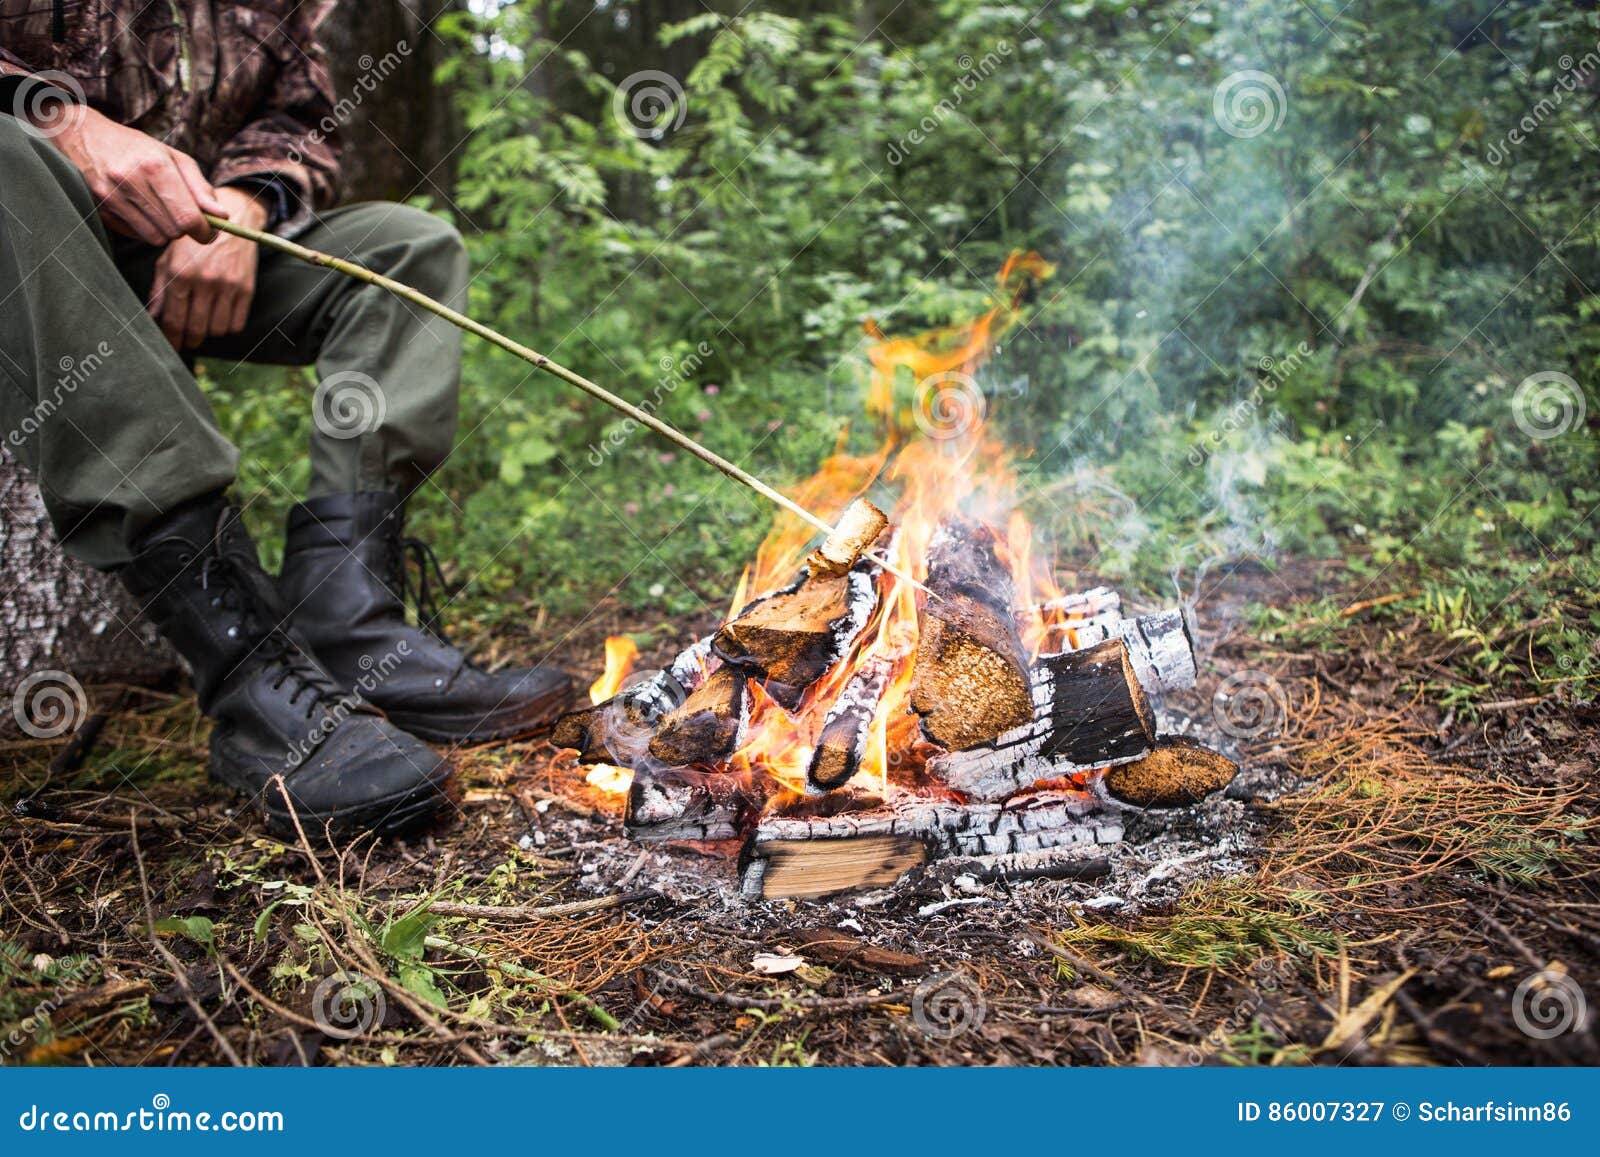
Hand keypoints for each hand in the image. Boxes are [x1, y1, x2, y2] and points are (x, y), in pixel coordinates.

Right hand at [45, 103, 226, 245]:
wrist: (80, 134)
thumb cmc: (136, 147)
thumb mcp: (173, 157)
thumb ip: (200, 188)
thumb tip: (222, 216)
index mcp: (156, 166)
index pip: (188, 218)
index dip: (204, 231)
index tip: (208, 231)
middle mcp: (131, 181)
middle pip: (174, 231)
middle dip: (183, 227)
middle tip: (179, 212)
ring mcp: (111, 196)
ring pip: (155, 238)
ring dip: (163, 229)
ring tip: (157, 207)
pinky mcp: (98, 208)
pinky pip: (134, 234)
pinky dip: (142, 227)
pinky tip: (137, 207)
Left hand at [149, 187, 267, 349]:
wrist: (232, 222)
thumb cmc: (193, 242)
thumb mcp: (169, 259)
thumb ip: (160, 289)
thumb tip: (152, 317)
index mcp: (180, 274)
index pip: (174, 319)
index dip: (171, 338)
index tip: (171, 346)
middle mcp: (204, 281)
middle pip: (196, 328)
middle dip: (189, 340)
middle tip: (186, 342)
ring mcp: (227, 286)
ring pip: (217, 330)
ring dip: (208, 333)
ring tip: (203, 327)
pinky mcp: (246, 289)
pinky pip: (237, 323)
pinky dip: (227, 328)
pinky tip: (220, 320)